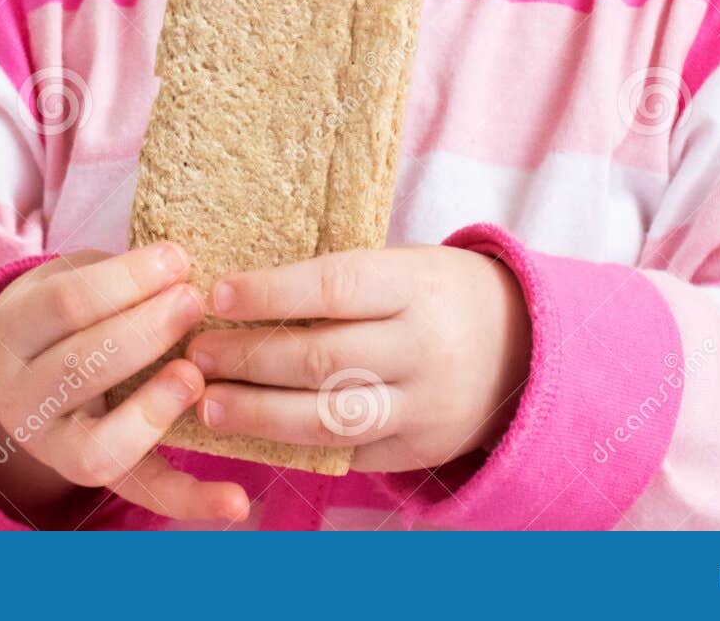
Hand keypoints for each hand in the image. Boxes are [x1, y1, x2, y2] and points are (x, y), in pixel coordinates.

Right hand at [0, 243, 250, 522]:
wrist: (14, 373)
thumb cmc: (63, 311)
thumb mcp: (68, 277)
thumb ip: (114, 277)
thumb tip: (185, 268)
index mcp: (14, 331)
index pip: (65, 305)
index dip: (125, 281)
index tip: (177, 259)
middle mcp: (25, 395)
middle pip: (80, 368)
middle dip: (145, 333)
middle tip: (194, 302)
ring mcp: (55, 446)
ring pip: (100, 445)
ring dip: (155, 410)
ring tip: (195, 375)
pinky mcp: (95, 478)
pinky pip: (141, 494)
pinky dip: (191, 501)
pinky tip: (236, 500)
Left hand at [183, 244, 530, 471]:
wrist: (522, 346)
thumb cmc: (434, 292)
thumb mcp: (401, 265)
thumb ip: (337, 280)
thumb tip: (236, 291)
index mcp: (415, 287)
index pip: (335, 287)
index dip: (272, 293)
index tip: (218, 294)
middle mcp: (423, 348)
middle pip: (324, 358)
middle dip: (250, 358)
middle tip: (197, 353)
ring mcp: (424, 406)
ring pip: (331, 418)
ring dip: (259, 413)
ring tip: (208, 404)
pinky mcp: (418, 451)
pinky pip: (346, 454)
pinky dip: (291, 446)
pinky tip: (247, 435)